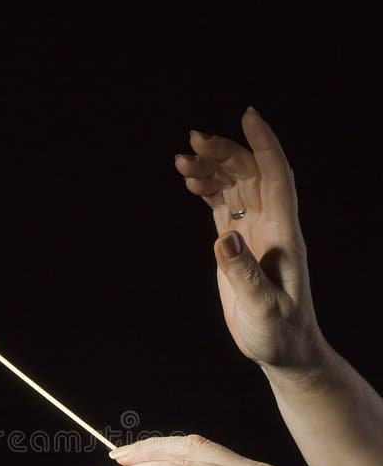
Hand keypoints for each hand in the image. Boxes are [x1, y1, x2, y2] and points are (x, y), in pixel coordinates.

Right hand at [175, 107, 327, 372]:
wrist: (283, 348)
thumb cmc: (279, 332)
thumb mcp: (264, 308)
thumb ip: (245, 274)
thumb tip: (224, 238)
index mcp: (284, 235)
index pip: (277, 178)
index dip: (265, 146)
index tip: (248, 117)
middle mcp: (271, 226)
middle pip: (250, 174)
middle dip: (224, 152)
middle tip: (193, 141)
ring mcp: (254, 233)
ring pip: (235, 186)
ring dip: (212, 168)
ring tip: (182, 161)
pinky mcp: (238, 245)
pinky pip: (224, 206)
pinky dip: (208, 189)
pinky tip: (190, 182)